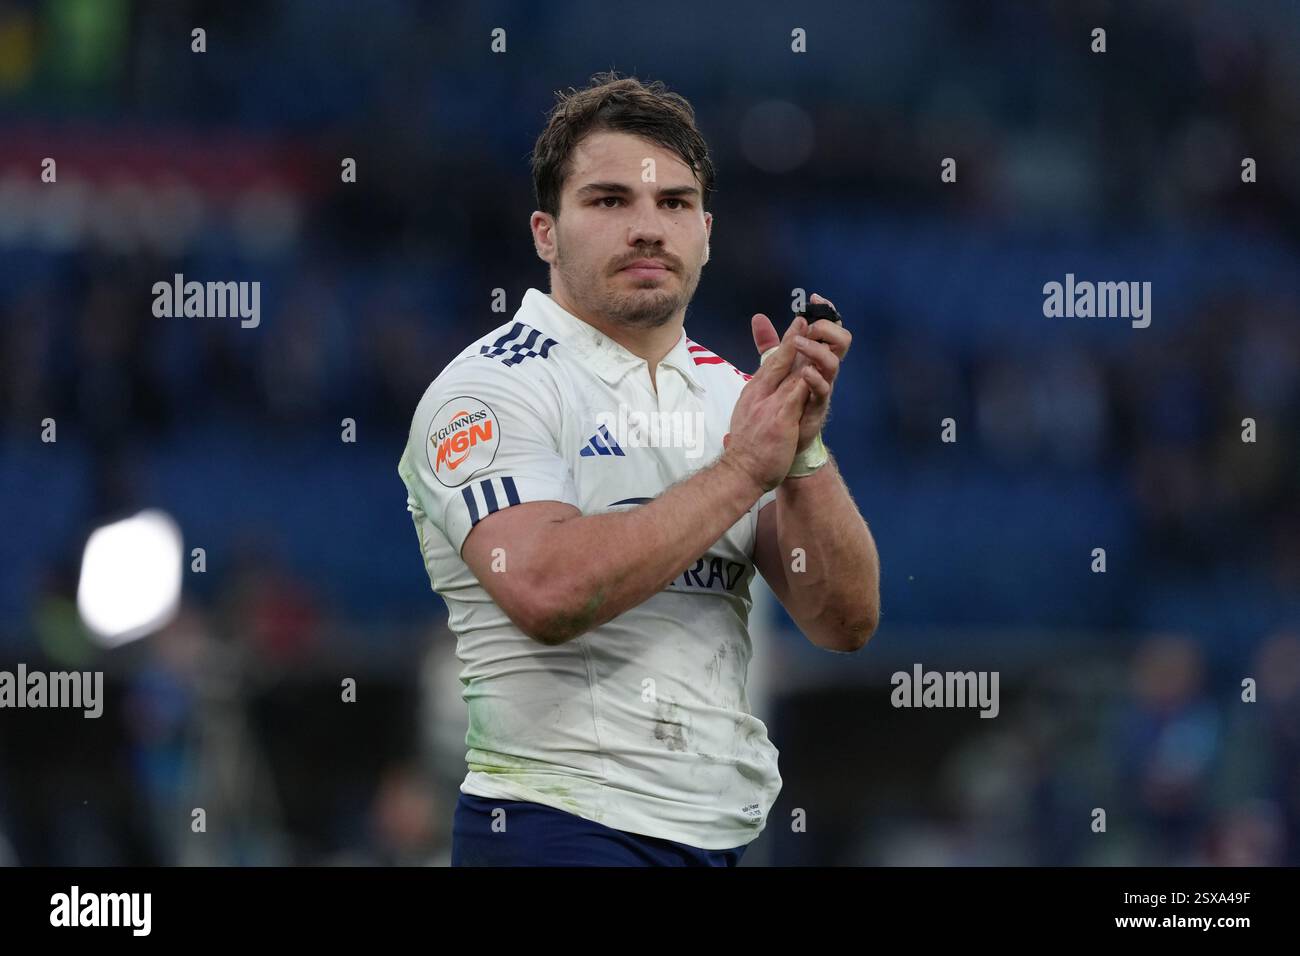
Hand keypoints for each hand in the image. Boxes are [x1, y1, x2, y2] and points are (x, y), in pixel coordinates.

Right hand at [721, 317, 810, 491]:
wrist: (741, 472)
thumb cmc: (748, 447)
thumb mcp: (751, 415)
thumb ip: (760, 396)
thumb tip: (762, 383)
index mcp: (754, 392)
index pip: (771, 362)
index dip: (785, 342)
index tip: (798, 324)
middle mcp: (759, 394)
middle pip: (778, 361)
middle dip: (793, 338)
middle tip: (806, 319)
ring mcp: (768, 405)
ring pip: (787, 372)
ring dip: (801, 352)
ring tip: (813, 333)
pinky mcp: (779, 418)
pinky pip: (794, 394)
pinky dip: (805, 379)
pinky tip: (815, 366)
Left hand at [750, 293, 850, 452]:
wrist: (778, 437)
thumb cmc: (781, 399)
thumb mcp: (773, 366)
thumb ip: (769, 343)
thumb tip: (759, 318)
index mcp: (815, 357)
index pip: (827, 329)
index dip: (827, 312)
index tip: (816, 299)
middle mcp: (822, 369)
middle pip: (841, 341)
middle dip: (828, 328)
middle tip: (812, 325)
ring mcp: (822, 387)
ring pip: (834, 363)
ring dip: (818, 350)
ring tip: (801, 343)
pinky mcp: (817, 407)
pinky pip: (823, 390)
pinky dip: (816, 379)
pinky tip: (806, 372)